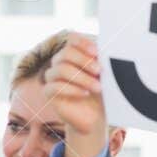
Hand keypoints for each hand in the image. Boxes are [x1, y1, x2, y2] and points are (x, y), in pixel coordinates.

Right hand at [42, 33, 108, 156]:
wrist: (95, 116)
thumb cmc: (102, 92)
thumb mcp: (106, 75)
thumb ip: (104, 62)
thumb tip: (108, 51)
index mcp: (74, 53)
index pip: (72, 39)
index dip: (83, 43)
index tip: (97, 52)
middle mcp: (60, 62)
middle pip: (66, 53)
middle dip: (84, 61)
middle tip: (100, 71)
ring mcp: (53, 77)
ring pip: (61, 69)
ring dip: (82, 77)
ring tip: (98, 87)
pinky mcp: (49, 92)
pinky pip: (55, 87)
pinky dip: (72, 89)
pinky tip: (85, 94)